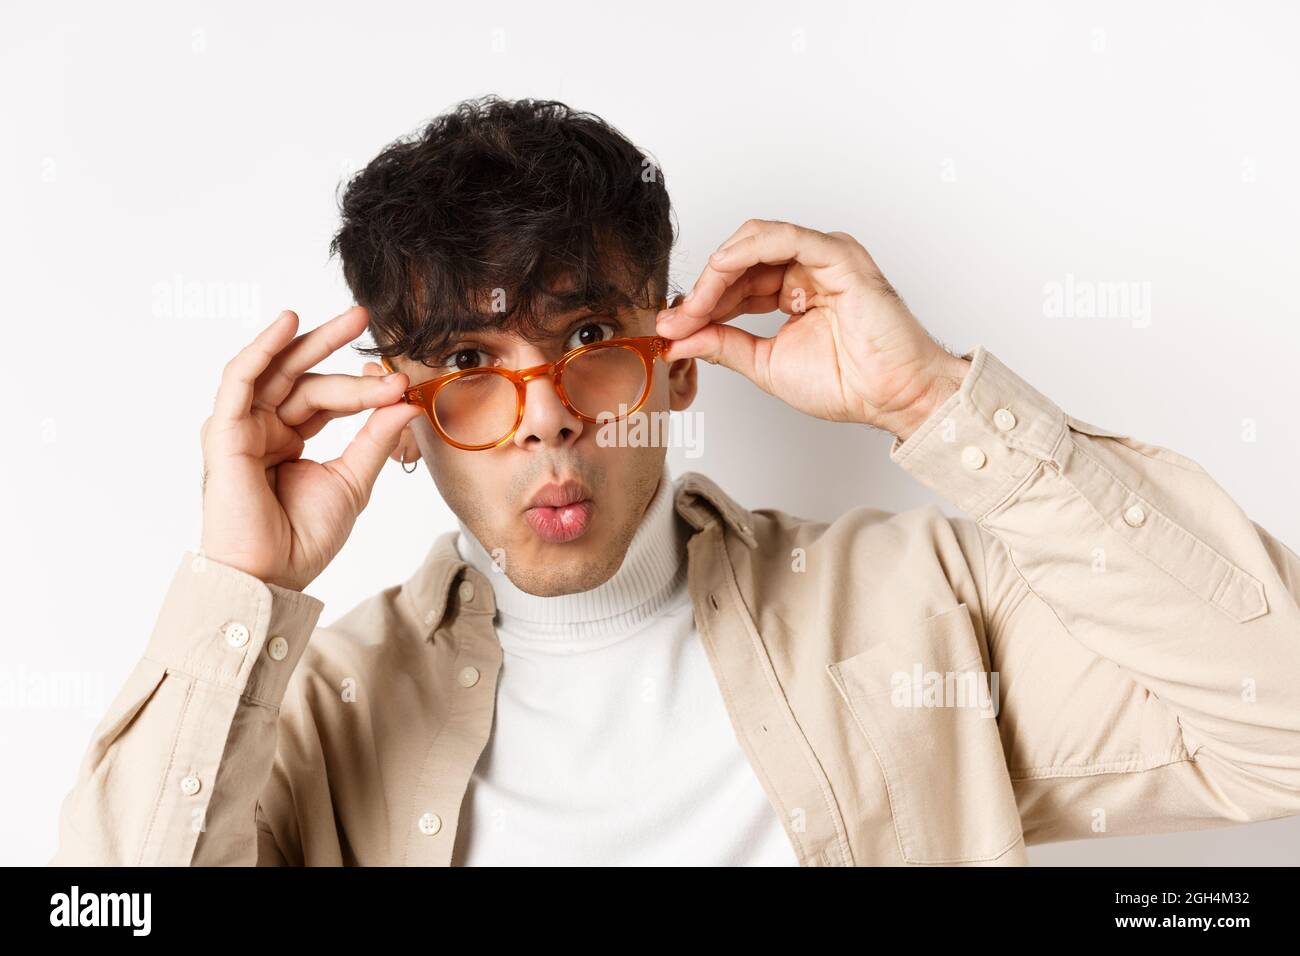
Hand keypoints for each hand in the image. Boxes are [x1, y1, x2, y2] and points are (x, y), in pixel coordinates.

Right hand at [199, 307, 422, 590]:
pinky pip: (240, 380)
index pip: (327, 400)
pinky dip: (263, 349)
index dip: (363, 390)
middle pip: (302, 377)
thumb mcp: (353, 480)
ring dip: (312, 342)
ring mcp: (242, 428)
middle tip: (367, 319)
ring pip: (279, 372)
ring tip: (350, 320)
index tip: (400, 385)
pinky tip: (288, 323)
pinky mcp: (225, 431)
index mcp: (290, 440)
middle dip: (335, 346)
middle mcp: (264, 428)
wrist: (274, 575)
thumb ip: (376, 438)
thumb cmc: (304, 538)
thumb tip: (407, 400)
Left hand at [655, 219, 969, 440]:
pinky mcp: (838, 255)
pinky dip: (746, 250)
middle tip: (675, 319)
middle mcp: (809, 268)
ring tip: (694, 304)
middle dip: (702, 290)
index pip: (736, 283)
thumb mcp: (765, 364)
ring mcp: (824, 257)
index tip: (671, 327)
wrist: (891, 396)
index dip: (700, 303)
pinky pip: (785, 238)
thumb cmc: (848, 383)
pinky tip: (721, 270)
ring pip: (756, 242)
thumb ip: (723, 345)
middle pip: (740, 260)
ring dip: (717, 272)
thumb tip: (677, 338)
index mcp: (795, 289)